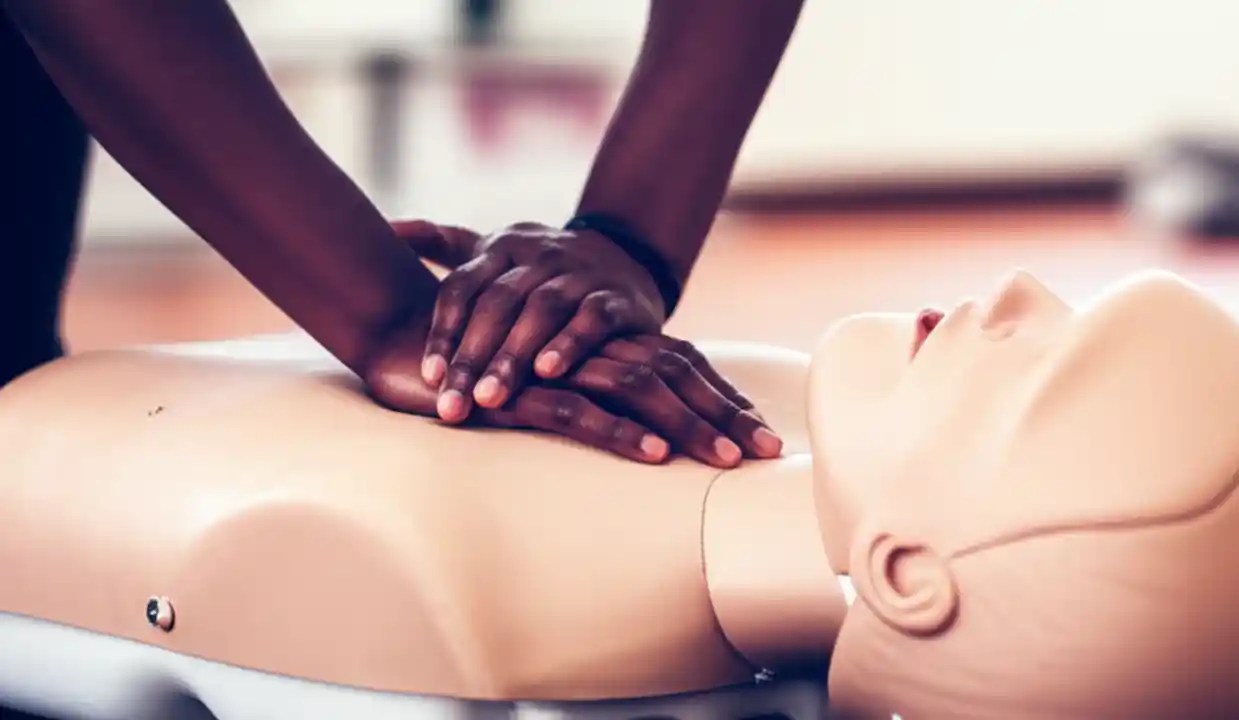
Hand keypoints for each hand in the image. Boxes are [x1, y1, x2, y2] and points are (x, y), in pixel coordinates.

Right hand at [361, 298, 780, 466]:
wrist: (401, 332)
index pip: (677, 366)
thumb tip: (624, 411)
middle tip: (766, 454)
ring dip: (688, 427)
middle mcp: (588, 351)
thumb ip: (582, 381)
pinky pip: (579, 411)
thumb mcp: (541, 374)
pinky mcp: (519, 390)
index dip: (720, 397)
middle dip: (723, 416)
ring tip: (727, 462)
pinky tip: (653, 457)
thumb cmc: (477, 358)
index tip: (758, 434)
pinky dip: (620, 433)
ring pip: (638, 393)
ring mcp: (556, 368)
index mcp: (600, 344)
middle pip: (675, 378)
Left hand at [391, 220, 666, 423]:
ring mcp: (580, 273)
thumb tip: (387, 228)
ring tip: (491, 397)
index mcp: (501, 248)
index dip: (443, 331)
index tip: (428, 377)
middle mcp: (538, 256)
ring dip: (513, 354)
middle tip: (453, 404)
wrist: (624, 251)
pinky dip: (570, 342)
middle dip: (472, 356)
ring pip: (542, 310)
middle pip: (498, 304)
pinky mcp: (616, 297)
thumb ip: (440, 240)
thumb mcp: (494, 248)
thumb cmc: (540, 265)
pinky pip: (592, 317)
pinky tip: (548, 372)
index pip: (463, 287)